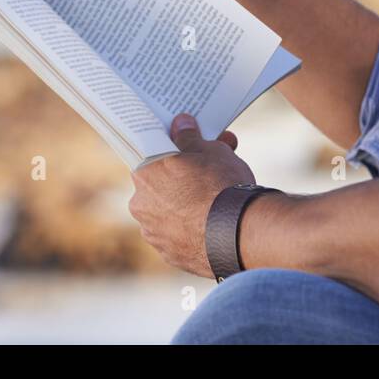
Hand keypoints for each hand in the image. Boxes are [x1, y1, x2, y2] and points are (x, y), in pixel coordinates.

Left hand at [129, 114, 253, 277]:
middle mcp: (141, 205)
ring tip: (216, 198)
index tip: (187, 146)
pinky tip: (214, 222)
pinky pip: (178, 235)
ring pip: (168, 211)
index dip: (172, 149)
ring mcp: (154, 233)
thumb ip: (189, 136)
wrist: (238, 233)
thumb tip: (180, 122)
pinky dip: (192, 228)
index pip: (151, 154)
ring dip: (185, 203)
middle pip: (160, 183)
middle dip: (181, 176)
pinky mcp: (170, 255)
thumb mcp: (210, 150)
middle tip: (209, 169)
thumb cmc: (221, 185)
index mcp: (144, 173)